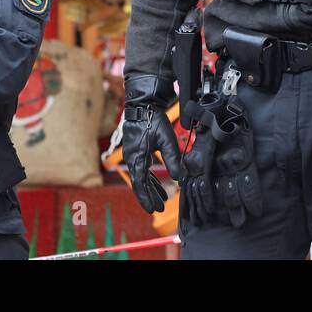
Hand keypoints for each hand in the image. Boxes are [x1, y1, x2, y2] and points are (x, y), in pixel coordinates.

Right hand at [121, 74, 184, 213]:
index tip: (153, 209)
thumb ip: (172, 158)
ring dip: (151, 186)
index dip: (147, 197)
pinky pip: (142, 166)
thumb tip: (178, 177)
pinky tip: (158, 180)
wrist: (143, 103)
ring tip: (162, 197)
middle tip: (158, 208)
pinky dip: (150, 175)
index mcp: (137, 158)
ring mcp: (133, 153)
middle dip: (149, 196)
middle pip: (140, 182)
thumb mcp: (166, 140)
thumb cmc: (153, 120)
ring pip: (141, 175)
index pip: (141, 184)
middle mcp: (132, 158)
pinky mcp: (137, 148)